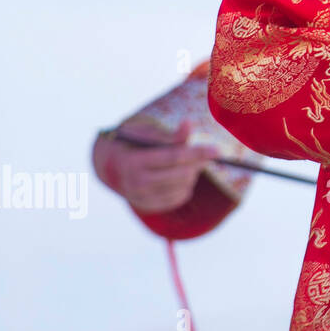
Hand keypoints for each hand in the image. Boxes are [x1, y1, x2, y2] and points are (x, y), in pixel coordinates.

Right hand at [91, 120, 220, 212]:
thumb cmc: (136, 144)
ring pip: (181, 188)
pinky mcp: (147, 207)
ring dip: (192, 175)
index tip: (217, 150)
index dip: (197, 153)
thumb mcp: (149, 134)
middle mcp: (134, 182)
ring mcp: (139, 197)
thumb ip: (170, 134)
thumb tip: (189, 124)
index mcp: (134, 161)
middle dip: (198, 164)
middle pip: (180, 175)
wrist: (112, 165)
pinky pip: (177, 199)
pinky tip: (182, 177)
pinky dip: (186, 188)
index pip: (173, 157)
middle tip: (206, 155)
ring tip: (190, 164)